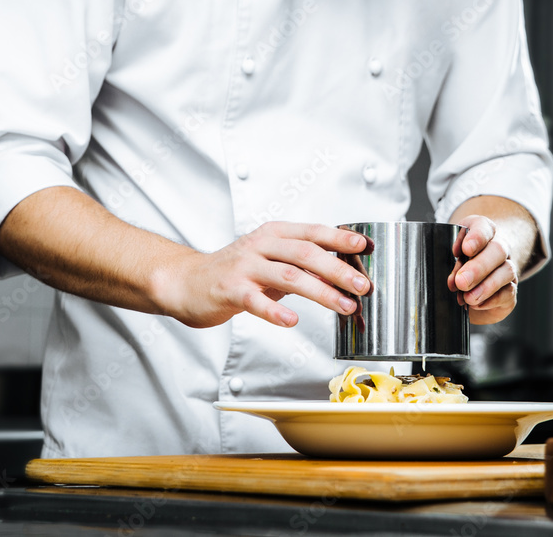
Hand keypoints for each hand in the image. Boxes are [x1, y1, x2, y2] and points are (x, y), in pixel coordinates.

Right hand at [156, 222, 371, 328]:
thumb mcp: (270, 259)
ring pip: (288, 276)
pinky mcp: (229, 290)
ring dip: (321, 292)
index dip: (340, 238)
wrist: (186, 281)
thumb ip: (300, 264)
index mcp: (274, 234)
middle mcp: (260, 245)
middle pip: (306, 254)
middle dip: (339, 269)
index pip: (313, 232)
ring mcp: (244, 267)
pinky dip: (276, 312)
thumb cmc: (235, 272)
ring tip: (344, 306)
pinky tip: (292, 321)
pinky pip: (255, 301)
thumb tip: (343, 272)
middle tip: (362, 285)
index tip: (365, 246)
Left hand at [447, 215, 518, 324]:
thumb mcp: (448, 257)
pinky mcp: (510, 290)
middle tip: (461, 281)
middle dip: (479, 267)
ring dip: (486, 286)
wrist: (473, 280)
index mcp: (481, 232)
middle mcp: (498, 247)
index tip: (466, 248)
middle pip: (498, 250)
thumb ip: (447, 262)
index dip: (477, 237)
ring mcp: (507, 268)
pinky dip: (492, 300)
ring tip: (468, 298)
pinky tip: (477, 304)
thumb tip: (452, 279)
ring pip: (506, 271)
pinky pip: (509, 292)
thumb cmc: (457, 264)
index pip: (484, 227)